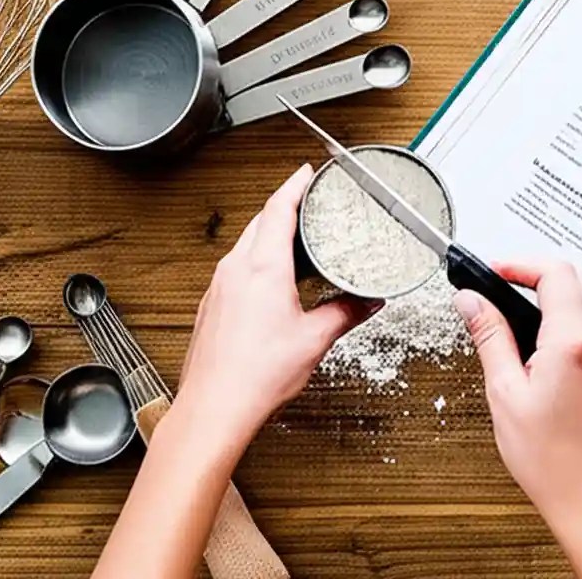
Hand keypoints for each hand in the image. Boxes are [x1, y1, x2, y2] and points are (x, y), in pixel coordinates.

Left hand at [177, 164, 379, 443]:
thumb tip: (368, 302)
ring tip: (296, 240)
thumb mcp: (315, 340)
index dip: (295, 185)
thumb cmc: (255, 377)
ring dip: (270, 234)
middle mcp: (235, 269)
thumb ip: (345, 313)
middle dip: (285, 207)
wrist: (214, 407)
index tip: (307, 173)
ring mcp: (220, 286)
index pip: (278, 208)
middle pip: (261, 220)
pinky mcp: (213, 304)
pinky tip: (273, 280)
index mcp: (262, 267)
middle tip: (308, 202)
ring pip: (246, 243)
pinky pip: (236, 267)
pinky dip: (257, 260)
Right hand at [453, 261, 581, 524]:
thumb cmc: (550, 458)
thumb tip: (471, 302)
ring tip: (512, 312)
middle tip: (498, 286)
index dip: (518, 264)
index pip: (553, 273)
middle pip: (572, 276)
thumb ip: (489, 337)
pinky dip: (564, 314)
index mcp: (573, 343)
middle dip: (533, 273)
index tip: (492, 272)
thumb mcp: (504, 392)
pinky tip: (537, 338)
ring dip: (550, 293)